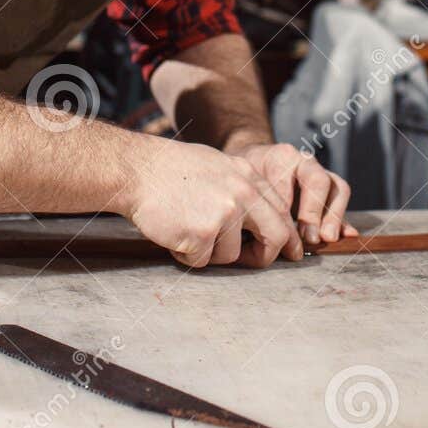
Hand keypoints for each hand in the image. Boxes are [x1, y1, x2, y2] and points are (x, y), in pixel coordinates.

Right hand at [121, 141, 303, 268]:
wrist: (138, 169)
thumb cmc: (172, 170)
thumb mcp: (219, 166)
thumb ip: (243, 189)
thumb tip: (263, 218)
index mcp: (248, 177)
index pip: (281, 212)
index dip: (286, 237)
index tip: (289, 252)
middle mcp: (243, 194)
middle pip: (275, 237)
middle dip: (264, 256)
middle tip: (249, 261)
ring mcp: (224, 214)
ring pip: (231, 255)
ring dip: (209, 252)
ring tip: (187, 229)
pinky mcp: (203, 234)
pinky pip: (202, 261)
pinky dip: (187, 255)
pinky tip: (174, 232)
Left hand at [228, 140, 356, 248]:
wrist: (251, 164)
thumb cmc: (243, 177)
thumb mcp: (242, 185)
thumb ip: (253, 203)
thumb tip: (255, 232)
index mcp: (283, 157)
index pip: (290, 184)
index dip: (292, 210)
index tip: (290, 234)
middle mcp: (305, 162)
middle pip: (320, 182)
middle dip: (316, 212)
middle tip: (310, 237)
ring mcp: (320, 174)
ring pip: (338, 189)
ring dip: (334, 217)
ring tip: (327, 238)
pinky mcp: (328, 190)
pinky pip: (340, 204)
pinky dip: (344, 221)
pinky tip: (348, 235)